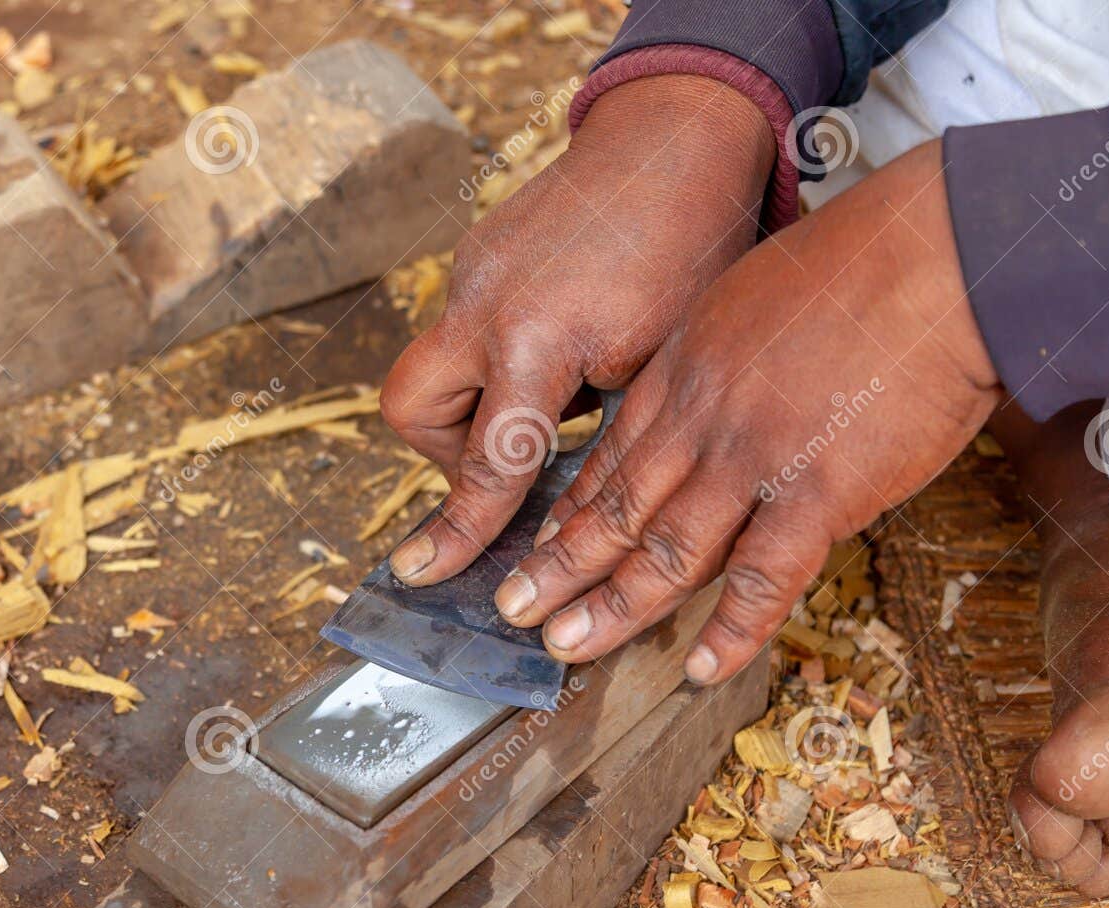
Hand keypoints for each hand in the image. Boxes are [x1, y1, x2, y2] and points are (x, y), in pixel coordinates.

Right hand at [380, 74, 775, 584]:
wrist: (678, 134)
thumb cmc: (694, 246)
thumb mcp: (662, 362)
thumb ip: (602, 433)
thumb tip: (569, 502)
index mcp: (537, 338)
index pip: (490, 463)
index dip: (461, 530)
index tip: (422, 572)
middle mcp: (484, 304)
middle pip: (413, 411)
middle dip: (448, 454)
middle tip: (513, 461)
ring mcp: (471, 271)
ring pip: (434, 369)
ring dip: (478, 407)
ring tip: (552, 402)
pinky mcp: (477, 250)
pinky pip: (465, 329)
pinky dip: (500, 360)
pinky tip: (560, 348)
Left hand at [494, 139, 1002, 682]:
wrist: (940, 253)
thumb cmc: (867, 262)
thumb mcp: (753, 293)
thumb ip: (724, 358)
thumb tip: (722, 394)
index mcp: (686, 369)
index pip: (611, 454)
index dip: (570, 508)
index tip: (540, 543)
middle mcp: (702, 419)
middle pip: (615, 508)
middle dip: (558, 566)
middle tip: (511, 610)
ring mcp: (753, 460)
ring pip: (664, 549)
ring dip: (611, 607)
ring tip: (566, 646)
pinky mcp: (818, 493)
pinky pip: (760, 578)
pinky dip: (728, 628)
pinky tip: (697, 666)